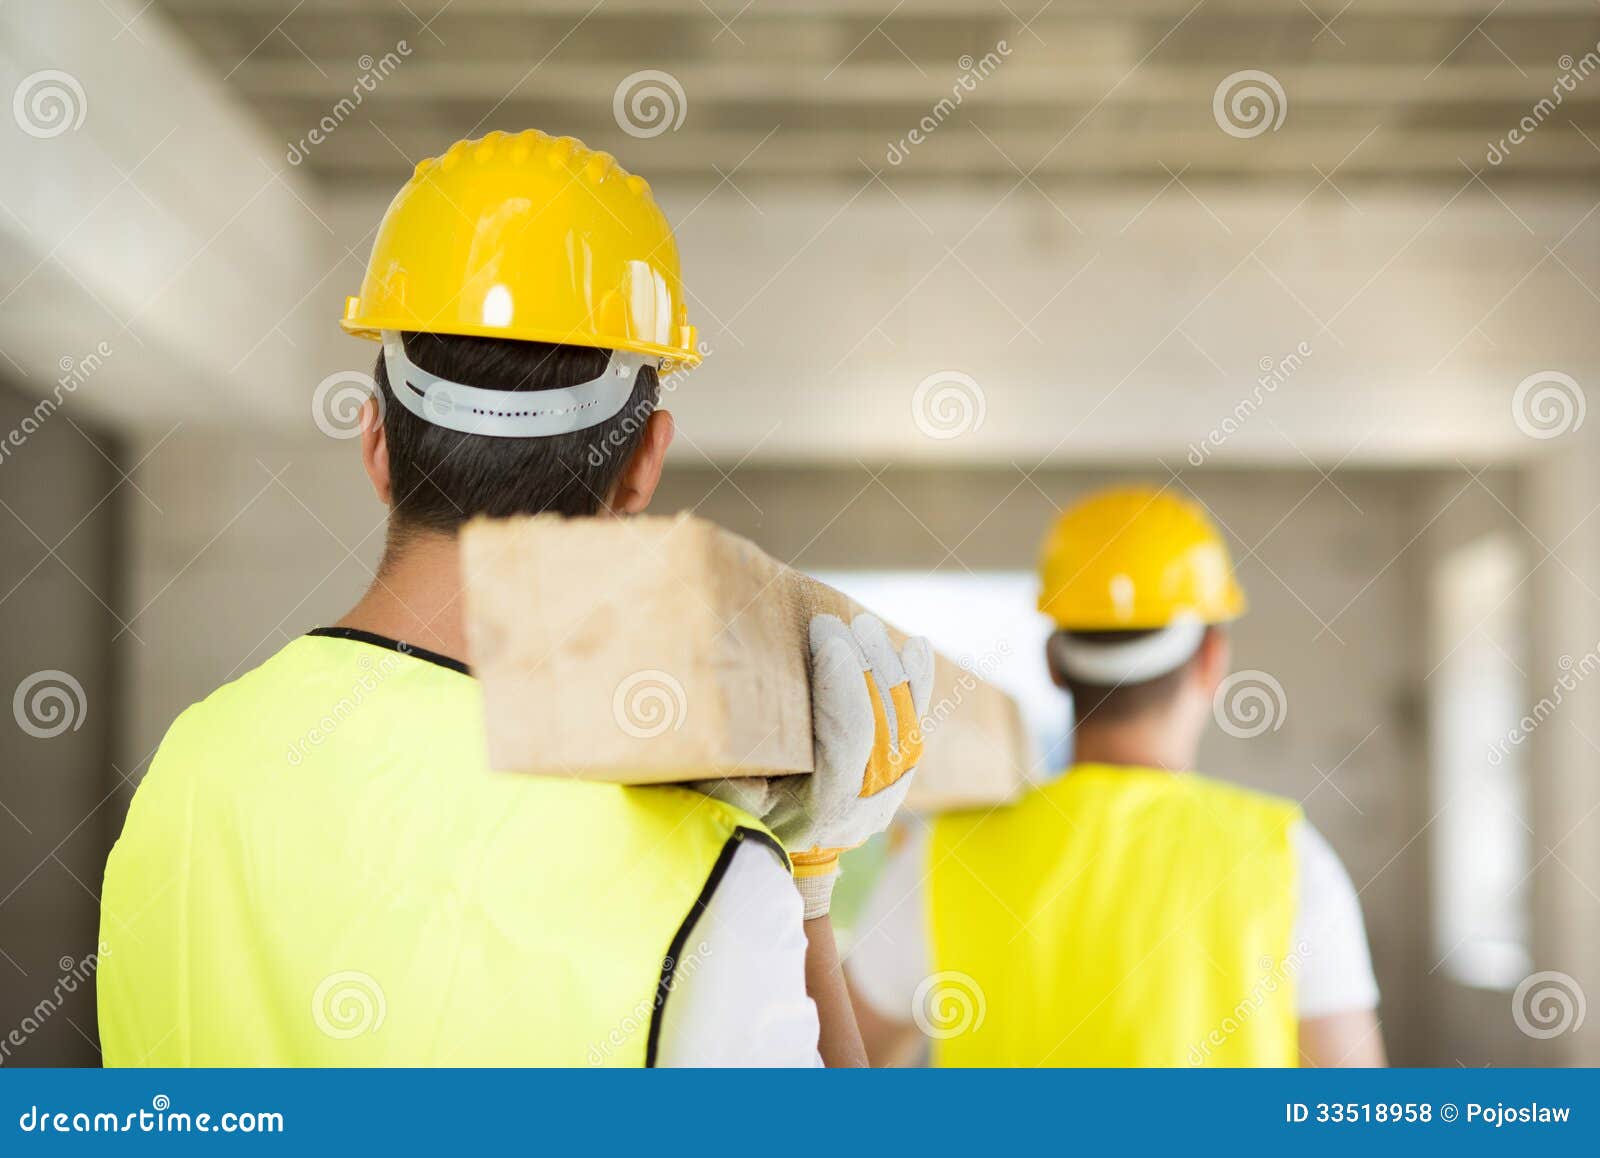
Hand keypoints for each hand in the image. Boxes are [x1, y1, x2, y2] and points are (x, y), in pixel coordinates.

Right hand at [698, 613, 934, 917]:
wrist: (755, 850)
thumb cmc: (723, 809)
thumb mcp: (717, 787)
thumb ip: (732, 753)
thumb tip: (723, 691)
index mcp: (816, 814)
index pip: (846, 746)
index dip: (842, 688)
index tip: (828, 639)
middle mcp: (862, 810)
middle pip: (880, 728)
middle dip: (863, 667)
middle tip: (838, 625)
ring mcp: (884, 796)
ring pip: (902, 723)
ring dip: (885, 668)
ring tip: (862, 626)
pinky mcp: (893, 779)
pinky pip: (914, 725)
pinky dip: (916, 685)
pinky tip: (915, 647)